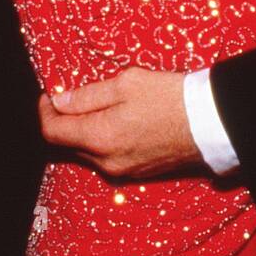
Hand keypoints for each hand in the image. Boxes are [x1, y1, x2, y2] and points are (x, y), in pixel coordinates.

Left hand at [38, 68, 202, 178]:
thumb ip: (88, 95)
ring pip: (89, 151)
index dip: (46, 111)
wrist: (210, 122)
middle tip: (75, 95)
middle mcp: (106, 161)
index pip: (53, 132)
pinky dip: (105, 139)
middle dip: (66, 121)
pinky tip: (122, 120)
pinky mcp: (138, 171)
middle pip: (68, 144)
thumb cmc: (169, 97)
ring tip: (102, 105)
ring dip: (86, 131)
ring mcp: (123, 170)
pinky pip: (108, 157)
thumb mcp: (126, 83)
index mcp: (99, 138)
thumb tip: (59, 101)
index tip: (50, 93)